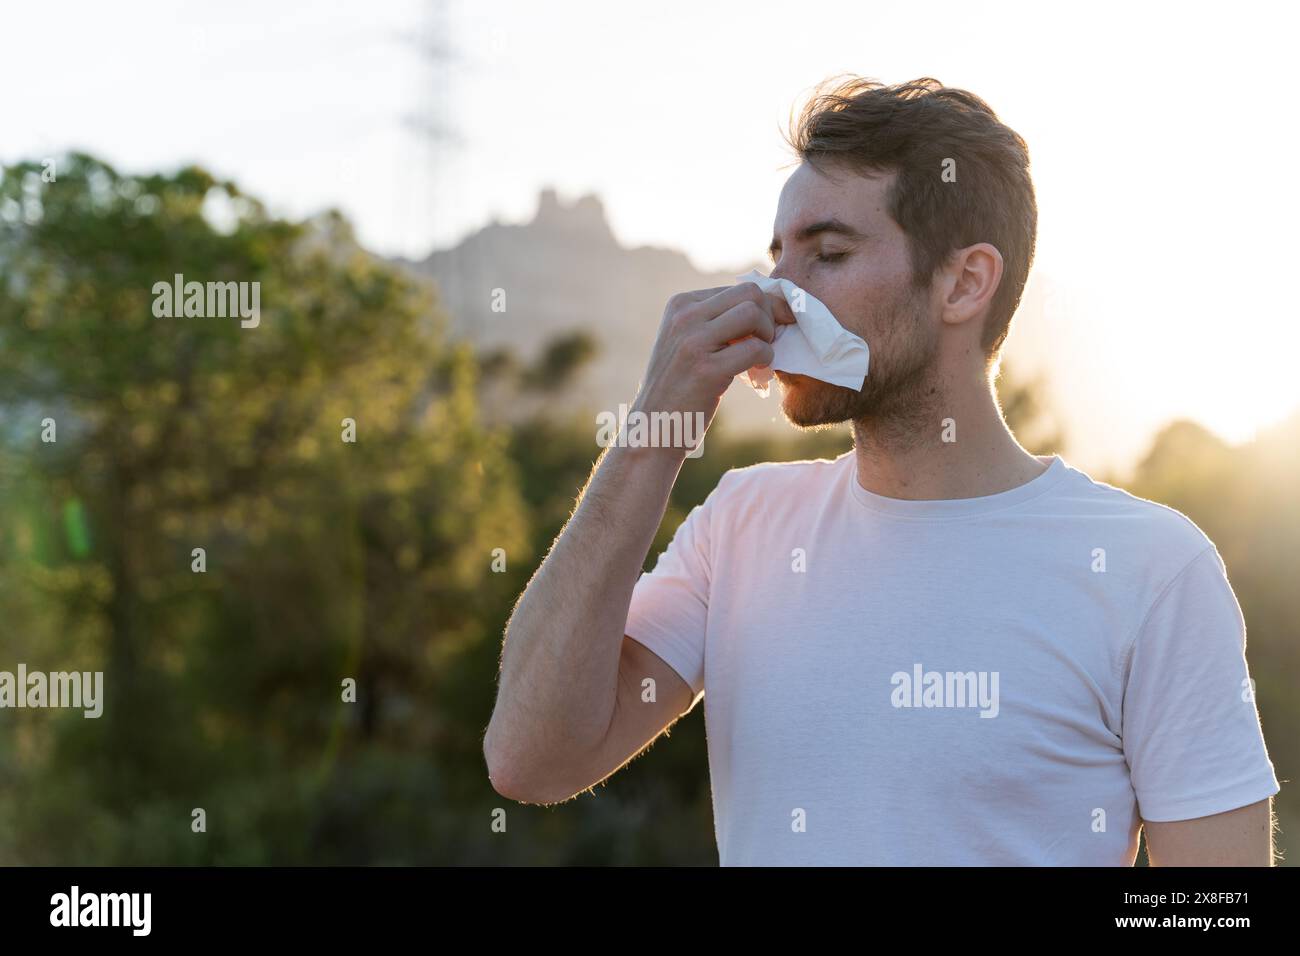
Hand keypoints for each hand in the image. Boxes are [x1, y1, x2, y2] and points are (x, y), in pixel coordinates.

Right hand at [633, 283, 795, 429]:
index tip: (757, 336)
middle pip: (750, 294)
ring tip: (758, 357)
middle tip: (763, 343)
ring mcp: (693, 341)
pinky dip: (766, 360)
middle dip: (768, 317)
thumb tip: (773, 303)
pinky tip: (754, 374)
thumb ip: (719, 321)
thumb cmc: (680, 386)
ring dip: (767, 336)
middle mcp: (684, 316)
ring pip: (753, 314)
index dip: (759, 312)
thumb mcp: (689, 341)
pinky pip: (756, 348)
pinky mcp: (707, 369)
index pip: (738, 289)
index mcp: (680, 304)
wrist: (655, 427)